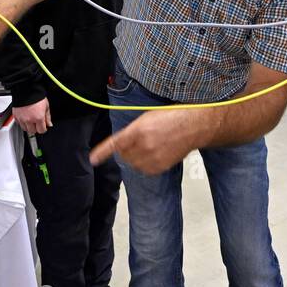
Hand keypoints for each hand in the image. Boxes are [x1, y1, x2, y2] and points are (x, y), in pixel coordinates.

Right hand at [13, 98, 51, 134]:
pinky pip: (19, 124)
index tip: (43, 126)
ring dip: (28, 126)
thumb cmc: (37, 95)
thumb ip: (48, 117)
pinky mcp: (16, 116)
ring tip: (31, 120)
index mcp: (38, 117)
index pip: (41, 130)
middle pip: (33, 131)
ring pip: (25, 129)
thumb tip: (49, 124)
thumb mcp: (46, 106)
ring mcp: (22, 118)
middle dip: (36, 128)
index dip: (43, 129)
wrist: (26, 89)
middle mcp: (29, 120)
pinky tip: (25, 117)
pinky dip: (22, 122)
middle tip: (37, 122)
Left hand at [89, 109, 211, 175]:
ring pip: (133, 163)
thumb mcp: (148, 117)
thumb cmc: (172, 117)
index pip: (116, 143)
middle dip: (126, 150)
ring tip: (149, 146)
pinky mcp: (160, 167)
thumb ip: (133, 131)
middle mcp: (144, 145)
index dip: (102, 152)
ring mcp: (152, 158)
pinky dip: (145, 164)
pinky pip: (144, 170)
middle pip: (123, 154)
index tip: (92, 159)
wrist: (193, 127)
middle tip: (138, 141)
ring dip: (135, 157)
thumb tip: (122, 143)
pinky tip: (154, 154)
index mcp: (139, 130)